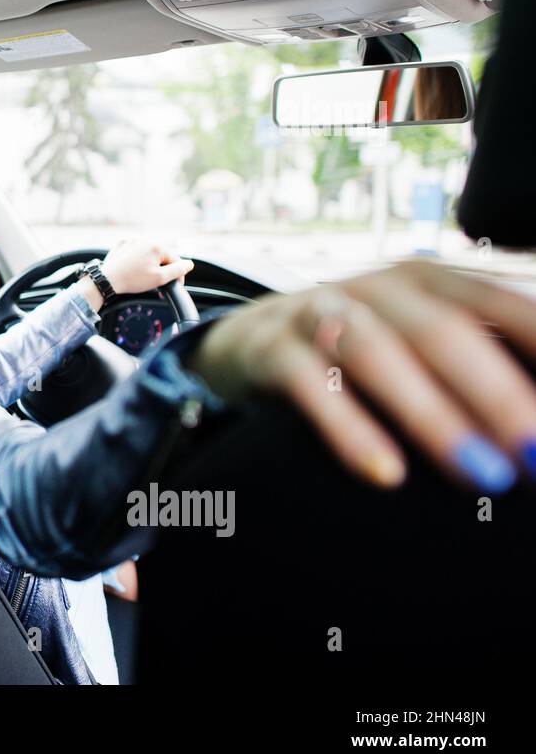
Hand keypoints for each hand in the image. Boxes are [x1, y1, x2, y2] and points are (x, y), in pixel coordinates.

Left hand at [101, 238, 195, 295]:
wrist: (107, 279)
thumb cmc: (133, 279)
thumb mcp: (160, 278)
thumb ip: (178, 270)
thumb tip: (189, 264)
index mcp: (157, 246)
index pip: (175, 260)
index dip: (178, 274)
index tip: (175, 285)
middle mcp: (145, 239)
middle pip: (162, 256)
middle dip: (162, 268)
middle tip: (156, 282)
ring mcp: (132, 240)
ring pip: (148, 253)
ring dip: (150, 263)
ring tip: (142, 276)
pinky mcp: (122, 244)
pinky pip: (136, 251)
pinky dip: (137, 259)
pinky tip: (133, 269)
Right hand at [187, 258, 535, 492]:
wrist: (249, 339)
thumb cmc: (360, 349)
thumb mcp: (421, 340)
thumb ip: (481, 360)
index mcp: (432, 279)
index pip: (503, 305)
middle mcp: (379, 287)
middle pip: (446, 332)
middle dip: (501, 396)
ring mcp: (319, 312)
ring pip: (377, 355)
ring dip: (435, 416)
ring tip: (483, 474)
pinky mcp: (269, 347)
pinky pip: (309, 386)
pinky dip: (349, 429)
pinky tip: (387, 474)